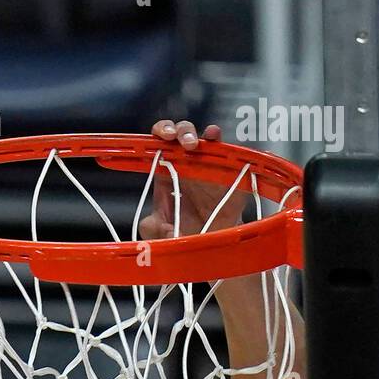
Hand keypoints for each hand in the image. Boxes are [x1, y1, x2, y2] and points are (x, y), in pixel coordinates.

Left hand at [140, 121, 245, 240]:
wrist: (214, 247)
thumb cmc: (187, 234)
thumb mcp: (160, 234)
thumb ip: (151, 227)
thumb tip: (150, 221)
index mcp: (168, 174)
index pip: (159, 146)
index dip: (158, 136)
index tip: (159, 138)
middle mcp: (187, 165)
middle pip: (179, 136)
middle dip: (174, 130)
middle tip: (171, 138)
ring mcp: (209, 166)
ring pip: (200, 138)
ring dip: (192, 134)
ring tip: (190, 144)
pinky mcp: (229, 173)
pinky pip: (226, 153)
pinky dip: (220, 141)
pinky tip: (213, 135)